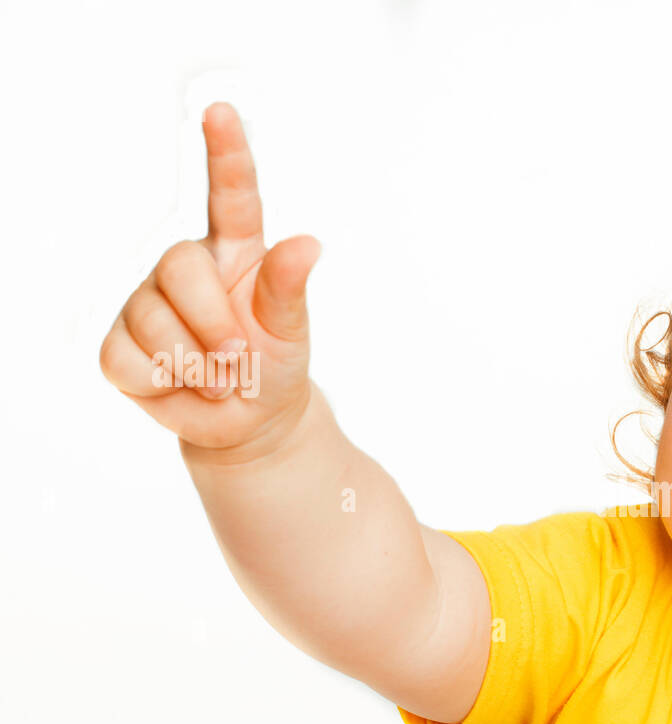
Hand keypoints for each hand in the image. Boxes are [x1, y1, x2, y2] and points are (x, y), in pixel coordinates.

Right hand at [99, 102, 321, 453]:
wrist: (250, 421)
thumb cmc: (274, 364)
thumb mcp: (291, 331)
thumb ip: (289, 289)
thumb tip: (307, 244)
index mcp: (235, 253)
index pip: (230, 196)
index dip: (225, 154)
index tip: (221, 112)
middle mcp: (186, 268)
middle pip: (179, 268)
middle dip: (214, 325)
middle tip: (240, 360)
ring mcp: (147, 302)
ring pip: (153, 322)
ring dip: (196, 365)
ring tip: (219, 380)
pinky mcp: (120, 343)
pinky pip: (129, 358)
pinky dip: (164, 384)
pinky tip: (181, 386)